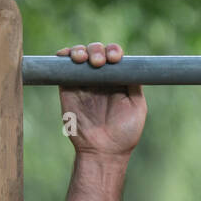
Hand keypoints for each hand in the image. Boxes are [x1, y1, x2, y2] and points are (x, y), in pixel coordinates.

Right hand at [55, 41, 147, 157]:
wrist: (103, 151)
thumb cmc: (125, 133)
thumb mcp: (137, 106)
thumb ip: (134, 83)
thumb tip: (131, 63)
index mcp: (118, 80)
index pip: (114, 57)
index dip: (114, 51)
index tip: (115, 58)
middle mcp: (100, 78)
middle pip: (97, 51)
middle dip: (97, 50)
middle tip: (99, 62)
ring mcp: (83, 82)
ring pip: (80, 55)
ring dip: (81, 50)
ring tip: (83, 59)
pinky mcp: (67, 88)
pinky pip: (63, 66)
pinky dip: (63, 56)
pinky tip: (67, 56)